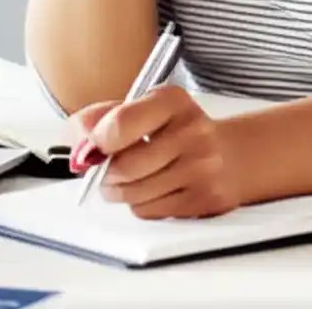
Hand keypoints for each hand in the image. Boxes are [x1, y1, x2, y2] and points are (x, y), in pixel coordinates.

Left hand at [67, 85, 245, 218]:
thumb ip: (101, 119)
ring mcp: (203, 168)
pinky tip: (152, 189)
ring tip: (126, 180)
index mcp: (172, 101)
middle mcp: (192, 132)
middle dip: (105, 173)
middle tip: (104, 170)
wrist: (232, 155)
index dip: (97, 141)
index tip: (92, 149)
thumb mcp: (142, 108)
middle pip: (125, 166)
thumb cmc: (175, 130)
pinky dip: (140, 204)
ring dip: (119, 191)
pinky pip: (150, 210)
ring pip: (134, 193)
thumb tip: (79, 148)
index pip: (122, 123)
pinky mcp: (205, 199)